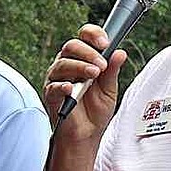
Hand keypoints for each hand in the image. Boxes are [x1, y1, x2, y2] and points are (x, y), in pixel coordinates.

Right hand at [44, 24, 126, 140]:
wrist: (86, 135)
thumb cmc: (95, 111)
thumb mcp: (109, 89)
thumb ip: (112, 71)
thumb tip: (120, 53)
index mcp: (83, 59)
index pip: (84, 38)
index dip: (93, 35)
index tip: (105, 43)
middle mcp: (68, 65)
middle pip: (71, 46)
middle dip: (88, 52)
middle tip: (102, 65)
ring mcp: (57, 79)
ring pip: (62, 63)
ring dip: (80, 66)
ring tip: (94, 74)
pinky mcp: (51, 95)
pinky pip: (53, 86)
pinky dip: (62, 85)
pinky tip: (71, 88)